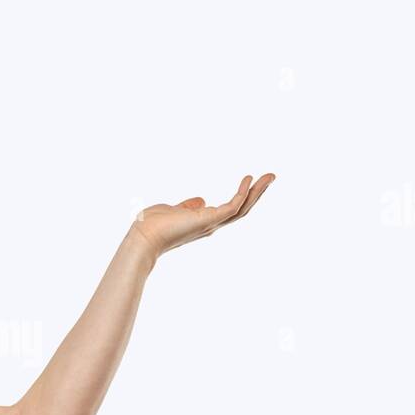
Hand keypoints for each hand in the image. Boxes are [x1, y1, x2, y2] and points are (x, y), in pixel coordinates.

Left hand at [130, 173, 275, 259]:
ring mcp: (211, 223)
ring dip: (257, 192)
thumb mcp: (174, 210)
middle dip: (257, 194)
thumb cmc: (152, 226)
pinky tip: (248, 178)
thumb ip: (188, 206)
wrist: (143, 238)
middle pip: (241, 210)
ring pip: (242, 208)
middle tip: (270, 177)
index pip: (228, 211)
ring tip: (270, 176)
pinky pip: (233, 205)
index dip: (242, 197)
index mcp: (203, 222)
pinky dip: (242, 193)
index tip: (249, 182)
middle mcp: (211, 225)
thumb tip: (202, 200)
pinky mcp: (210, 219)